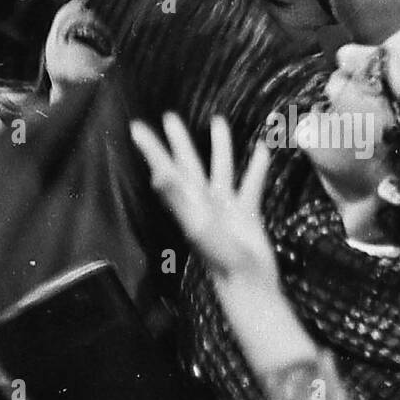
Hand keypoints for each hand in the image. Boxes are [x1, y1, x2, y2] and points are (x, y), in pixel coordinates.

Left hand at [131, 114, 278, 290]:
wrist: (247, 282)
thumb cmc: (219, 256)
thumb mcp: (197, 224)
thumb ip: (177, 197)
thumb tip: (158, 172)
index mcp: (187, 202)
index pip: (165, 169)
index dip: (151, 149)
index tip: (136, 128)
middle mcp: (202, 201)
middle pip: (188, 164)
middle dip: (179, 142)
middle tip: (169, 117)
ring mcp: (225, 206)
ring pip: (221, 169)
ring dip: (220, 147)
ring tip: (219, 121)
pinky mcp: (246, 212)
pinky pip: (250, 184)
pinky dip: (256, 167)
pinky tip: (263, 149)